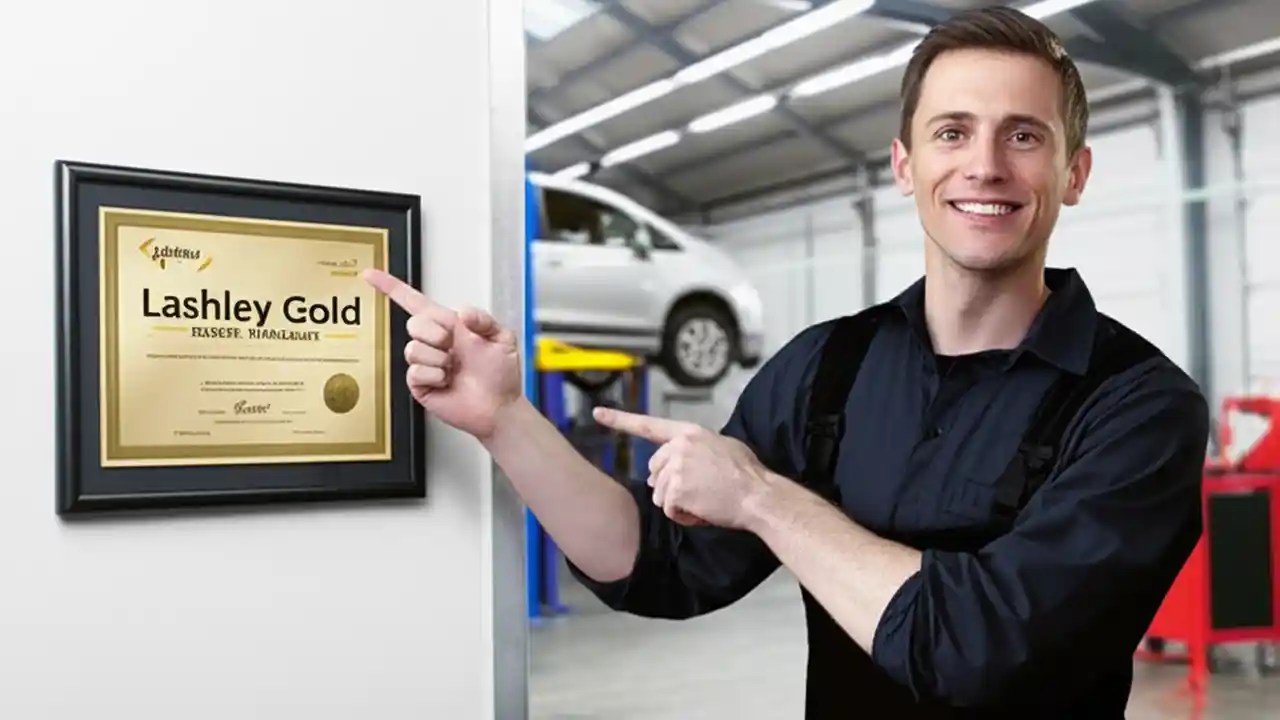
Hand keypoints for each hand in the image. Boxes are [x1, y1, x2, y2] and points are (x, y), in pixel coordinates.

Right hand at [363, 268, 521, 439]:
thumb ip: (484, 320)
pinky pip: (416, 372)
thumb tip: (463, 312)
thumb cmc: (501, 374)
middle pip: (414, 324)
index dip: (391, 288)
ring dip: (438, 358)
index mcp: (450, 326)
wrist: (499, 407)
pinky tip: (447, 381)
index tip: (370, 275)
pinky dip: (435, 376)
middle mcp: (434, 342)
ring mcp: (425, 363)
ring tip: (453, 368)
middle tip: (454, 347)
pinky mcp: (420, 384)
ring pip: (413, 349)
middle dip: (435, 334)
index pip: (415, 302)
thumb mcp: (503, 338)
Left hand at [592, 407, 773, 528]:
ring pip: (660, 494)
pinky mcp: (677, 490)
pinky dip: (684, 516)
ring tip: (705, 500)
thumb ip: (695, 448)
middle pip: (654, 472)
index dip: (620, 420)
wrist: (757, 494)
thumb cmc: (746, 473)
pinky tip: (703, 510)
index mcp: (689, 433)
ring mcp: (677, 468)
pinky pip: (669, 510)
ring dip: (678, 503)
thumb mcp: (722, 446)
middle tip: (698, 491)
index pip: (649, 425)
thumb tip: (677, 457)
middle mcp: (679, 447)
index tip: (598, 413)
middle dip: (669, 486)